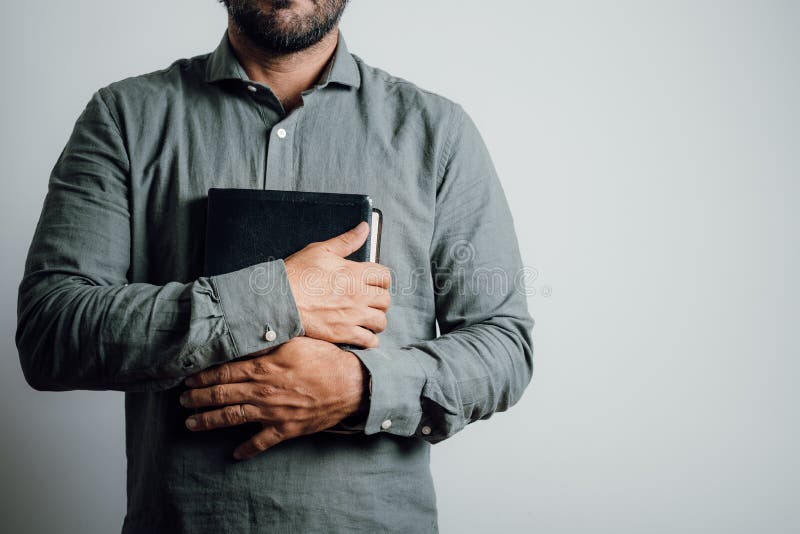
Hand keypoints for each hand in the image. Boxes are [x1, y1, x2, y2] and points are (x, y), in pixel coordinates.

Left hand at [181, 336, 368, 459]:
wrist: (350, 384)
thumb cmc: (324, 359)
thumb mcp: (294, 342)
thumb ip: (267, 344)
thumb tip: (245, 340)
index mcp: (263, 368)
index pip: (224, 372)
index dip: (203, 376)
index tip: (188, 379)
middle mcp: (263, 391)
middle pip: (222, 395)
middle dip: (198, 399)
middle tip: (182, 401)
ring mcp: (273, 413)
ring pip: (233, 418)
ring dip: (209, 421)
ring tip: (191, 423)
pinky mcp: (286, 429)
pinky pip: (262, 442)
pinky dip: (247, 449)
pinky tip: (235, 454)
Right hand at [284, 221, 390, 347]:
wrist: (280, 300)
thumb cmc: (297, 274)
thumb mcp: (321, 250)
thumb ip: (346, 241)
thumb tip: (364, 227)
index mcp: (355, 273)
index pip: (384, 276)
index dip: (382, 280)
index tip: (375, 283)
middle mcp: (358, 295)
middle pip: (386, 300)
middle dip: (381, 301)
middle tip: (371, 302)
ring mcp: (352, 316)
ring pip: (380, 322)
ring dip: (377, 321)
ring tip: (369, 320)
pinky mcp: (343, 333)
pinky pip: (368, 341)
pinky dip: (369, 340)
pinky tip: (364, 336)